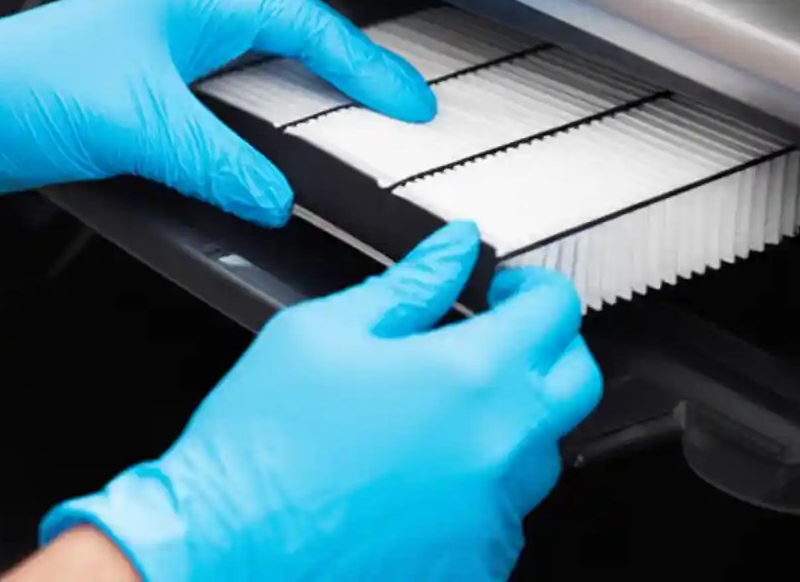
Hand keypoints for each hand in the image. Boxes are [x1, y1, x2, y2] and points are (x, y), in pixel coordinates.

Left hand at [0, 0, 434, 225]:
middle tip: (394, 107)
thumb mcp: (137, 127)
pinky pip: (227, 102)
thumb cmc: (19, 88)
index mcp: (188, 1)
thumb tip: (274, 195)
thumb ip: (218, 164)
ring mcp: (166, 53)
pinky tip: (274, 153)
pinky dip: (262, 124)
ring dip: (306, 93)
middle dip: (348, 67)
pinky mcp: (149, 92)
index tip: (401, 100)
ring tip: (352, 125)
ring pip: (260, 65)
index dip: (360, 64)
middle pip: (291, 33)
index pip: (300, 26)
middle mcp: (182, 18)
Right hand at [40, 221, 602, 581]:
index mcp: (471, 376)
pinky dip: (477, 488)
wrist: (221, 548)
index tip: (508, 293)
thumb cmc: (261, 449)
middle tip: (497, 343)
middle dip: (547, 350)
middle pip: (578, 382)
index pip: (556, 313)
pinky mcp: (475, 566)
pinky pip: (503, 514)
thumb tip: (454, 250)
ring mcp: (493, 516)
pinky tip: (418, 477)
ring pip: (541, 453)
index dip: (534, 289)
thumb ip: (408, 285)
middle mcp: (500, 449)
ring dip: (510, 422)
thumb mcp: (325, 333)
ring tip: (438, 416)